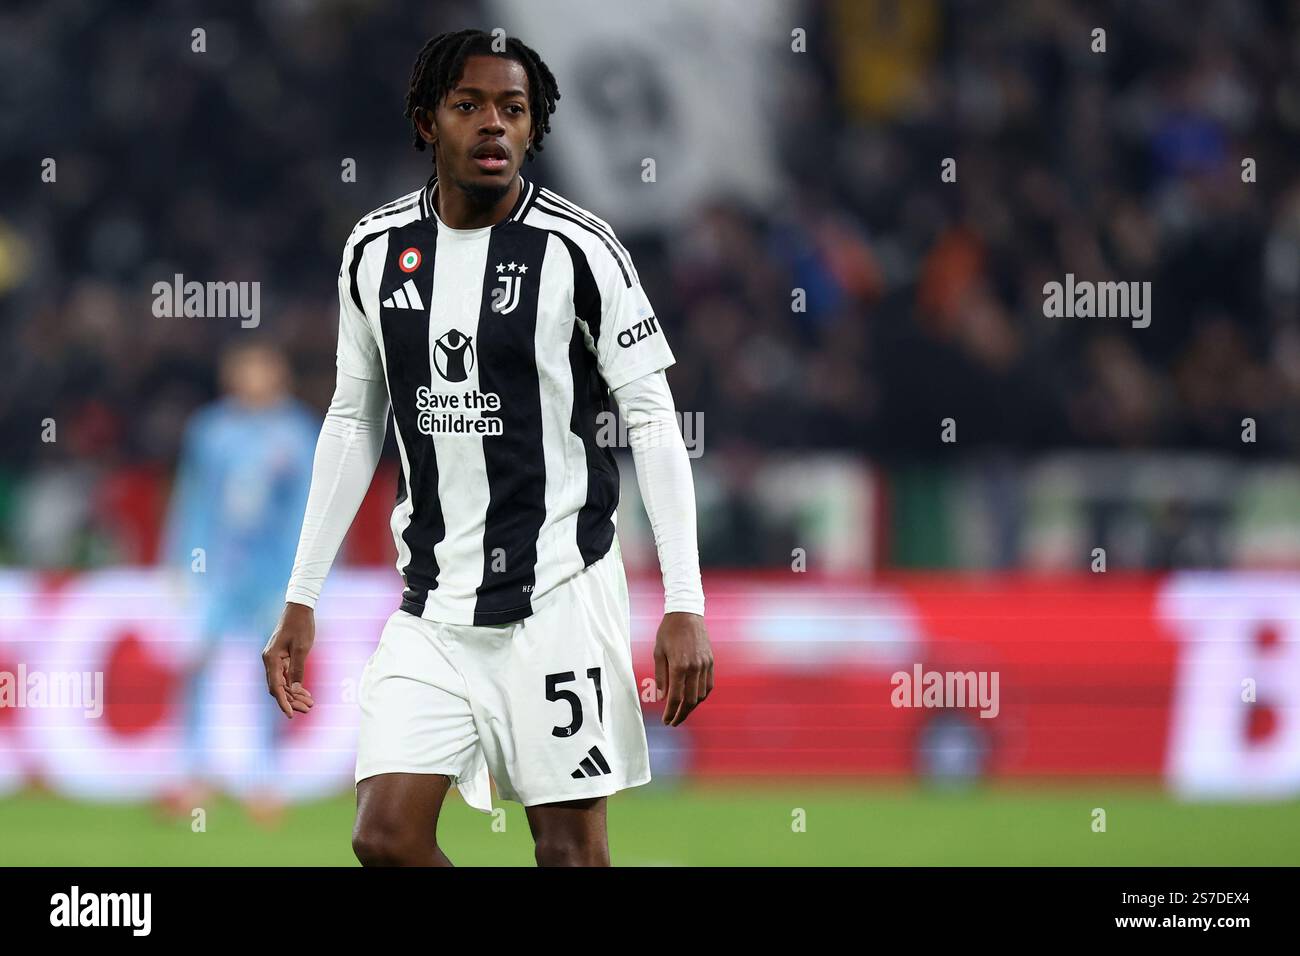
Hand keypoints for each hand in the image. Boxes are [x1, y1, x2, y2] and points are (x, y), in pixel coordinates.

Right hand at [262, 602, 315, 719]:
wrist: (299, 609)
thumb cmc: (301, 626)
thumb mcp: (302, 648)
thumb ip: (298, 670)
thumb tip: (295, 690)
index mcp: (271, 659)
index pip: (275, 687)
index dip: (283, 702)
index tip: (292, 715)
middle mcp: (269, 661)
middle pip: (278, 688)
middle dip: (292, 701)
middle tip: (308, 709)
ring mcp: (274, 660)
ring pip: (282, 683)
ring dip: (295, 694)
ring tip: (310, 704)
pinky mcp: (281, 658)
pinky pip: (285, 676)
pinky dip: (294, 685)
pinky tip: (305, 693)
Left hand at [653, 611, 712, 725]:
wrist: (686, 613)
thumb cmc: (668, 632)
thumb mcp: (658, 652)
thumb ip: (661, 676)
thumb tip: (661, 696)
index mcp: (679, 666)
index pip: (676, 697)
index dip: (670, 712)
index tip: (666, 721)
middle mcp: (694, 668)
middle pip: (690, 700)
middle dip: (681, 714)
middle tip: (673, 722)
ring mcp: (705, 665)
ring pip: (701, 695)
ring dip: (692, 706)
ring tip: (682, 711)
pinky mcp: (711, 661)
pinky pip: (708, 685)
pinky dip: (702, 695)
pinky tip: (694, 698)